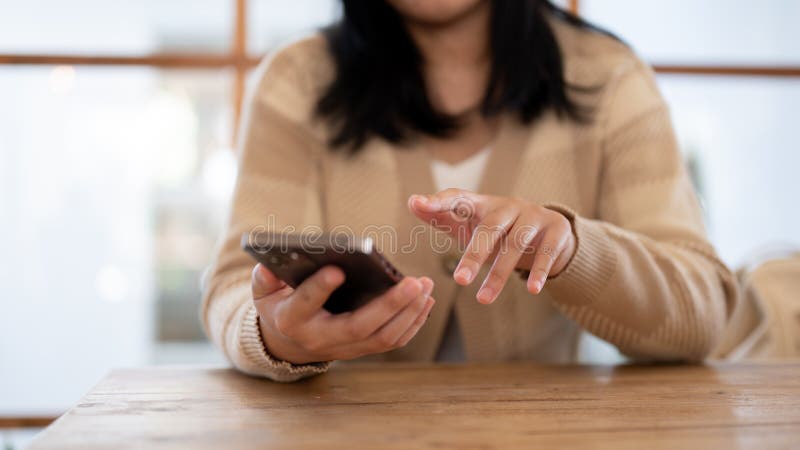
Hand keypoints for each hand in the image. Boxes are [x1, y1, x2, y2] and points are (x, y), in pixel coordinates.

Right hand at [251, 264, 434, 364]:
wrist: (289, 342)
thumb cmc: (280, 305)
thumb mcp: (264, 291)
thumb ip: (265, 277)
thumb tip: (268, 264)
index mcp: (292, 320)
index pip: (305, 305)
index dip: (320, 289)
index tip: (337, 269)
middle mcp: (321, 338)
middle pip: (359, 326)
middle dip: (389, 305)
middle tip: (413, 282)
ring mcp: (345, 348)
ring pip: (383, 338)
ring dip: (409, 313)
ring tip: (426, 286)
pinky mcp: (363, 349)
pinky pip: (393, 341)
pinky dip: (413, 323)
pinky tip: (426, 301)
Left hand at [408, 189, 575, 303]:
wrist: (550, 231)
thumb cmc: (499, 230)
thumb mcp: (471, 223)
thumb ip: (442, 216)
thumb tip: (412, 203)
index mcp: (482, 204)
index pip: (458, 197)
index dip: (437, 201)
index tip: (416, 203)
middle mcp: (508, 206)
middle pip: (489, 228)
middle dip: (474, 255)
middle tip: (459, 281)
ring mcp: (533, 216)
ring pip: (516, 244)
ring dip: (500, 274)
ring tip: (483, 300)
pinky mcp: (556, 229)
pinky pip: (546, 251)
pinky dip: (539, 271)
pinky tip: (532, 290)